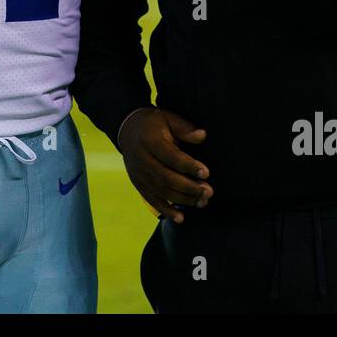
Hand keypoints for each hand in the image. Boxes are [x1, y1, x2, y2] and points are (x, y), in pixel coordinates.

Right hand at [118, 108, 211, 222]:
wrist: (127, 129)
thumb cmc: (154, 123)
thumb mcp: (168, 118)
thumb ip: (185, 128)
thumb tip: (202, 136)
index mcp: (150, 141)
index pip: (171, 156)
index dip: (188, 166)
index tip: (206, 172)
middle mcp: (142, 159)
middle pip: (166, 177)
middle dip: (189, 187)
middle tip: (209, 192)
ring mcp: (139, 174)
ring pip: (161, 191)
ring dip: (183, 199)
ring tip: (202, 202)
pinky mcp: (139, 184)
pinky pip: (152, 200)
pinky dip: (166, 210)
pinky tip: (181, 218)